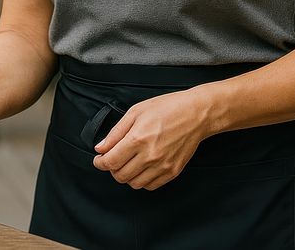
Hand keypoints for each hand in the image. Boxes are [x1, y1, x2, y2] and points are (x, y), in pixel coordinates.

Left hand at [92, 89, 209, 190]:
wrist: (196, 114)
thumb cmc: (167, 108)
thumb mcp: (136, 112)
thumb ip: (116, 132)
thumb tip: (101, 147)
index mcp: (138, 139)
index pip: (111, 161)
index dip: (100, 163)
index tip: (98, 160)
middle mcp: (150, 156)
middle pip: (120, 175)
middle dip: (111, 169)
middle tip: (112, 159)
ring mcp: (162, 166)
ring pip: (134, 183)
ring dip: (126, 176)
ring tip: (127, 163)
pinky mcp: (173, 171)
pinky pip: (150, 186)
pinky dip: (141, 180)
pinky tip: (141, 168)